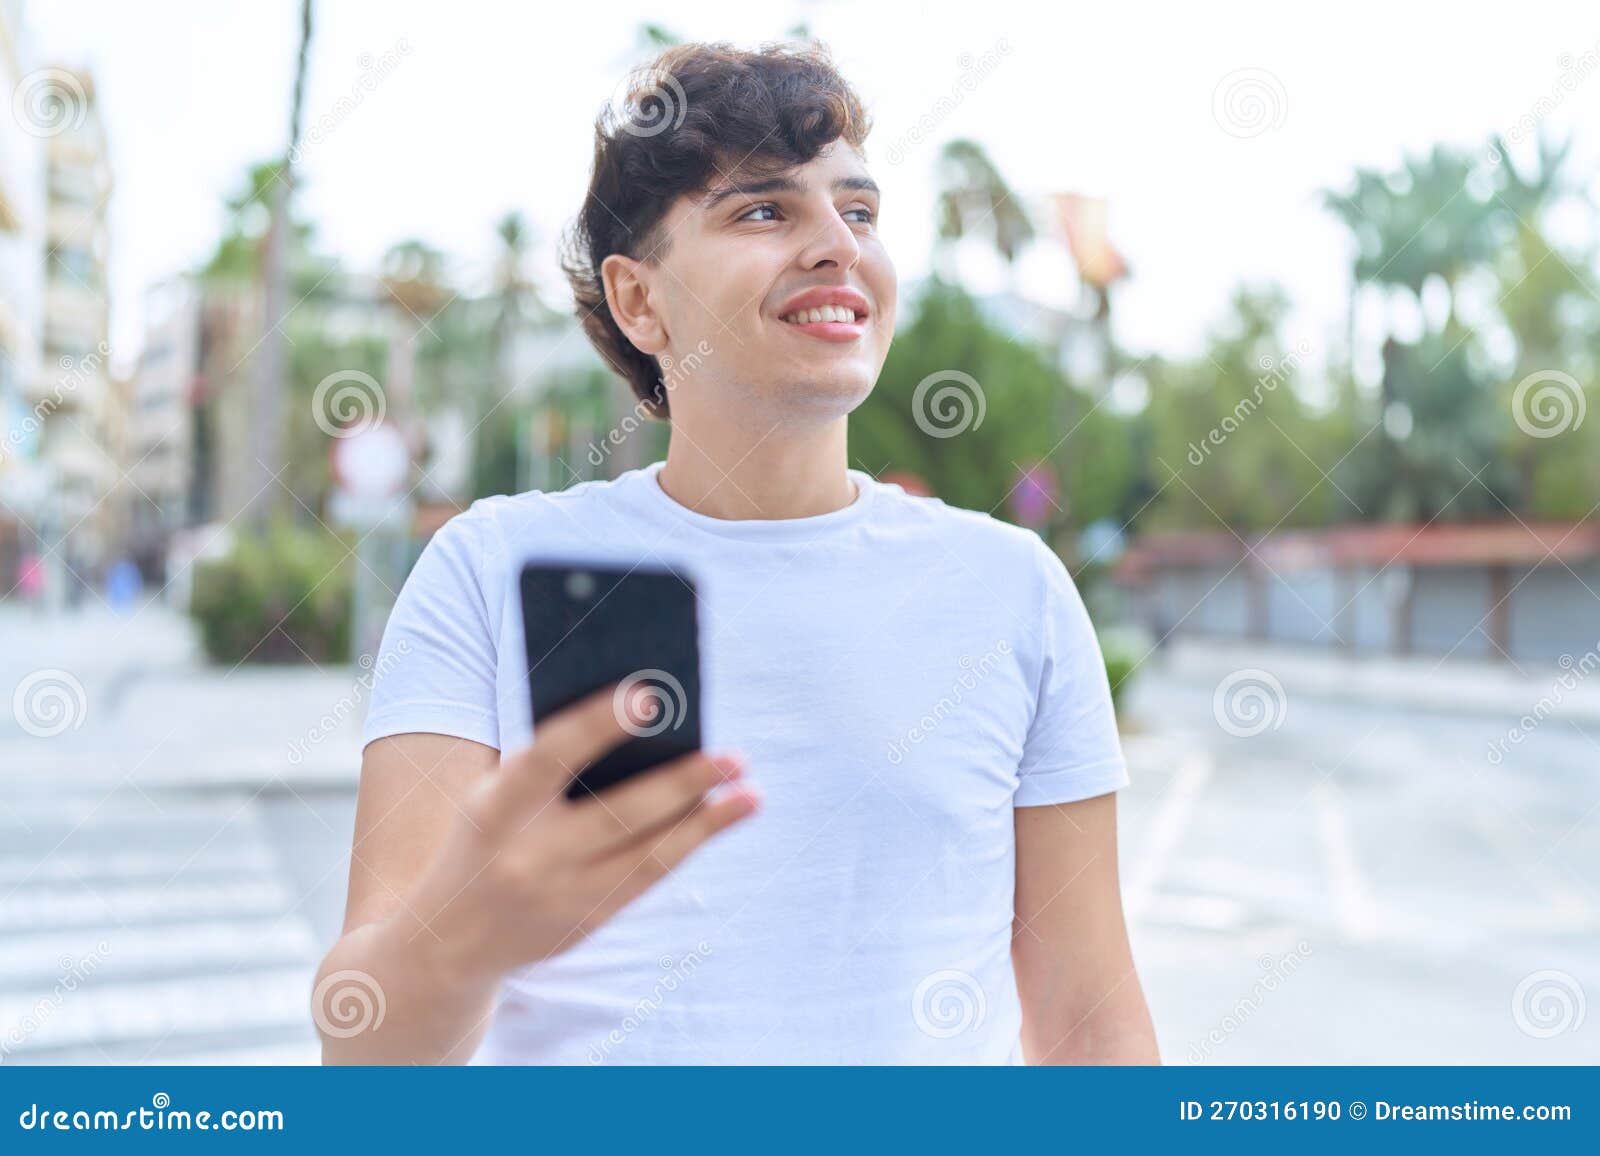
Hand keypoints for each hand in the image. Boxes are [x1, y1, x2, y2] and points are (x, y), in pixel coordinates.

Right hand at [395, 683, 756, 982]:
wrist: (444, 941)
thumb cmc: (484, 835)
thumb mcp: (492, 795)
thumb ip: (548, 762)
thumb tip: (642, 716)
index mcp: (493, 809)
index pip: (550, 758)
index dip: (597, 725)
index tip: (649, 695)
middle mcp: (527, 857)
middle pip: (619, 814)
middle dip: (682, 782)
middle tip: (733, 754)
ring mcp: (559, 897)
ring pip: (648, 853)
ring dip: (706, 820)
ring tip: (749, 789)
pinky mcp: (585, 923)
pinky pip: (648, 877)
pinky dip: (688, 843)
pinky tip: (720, 817)